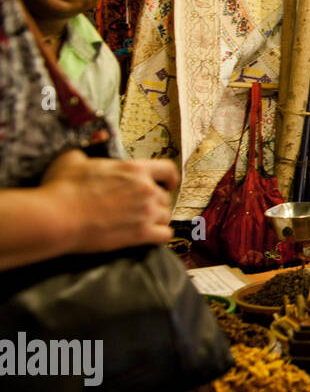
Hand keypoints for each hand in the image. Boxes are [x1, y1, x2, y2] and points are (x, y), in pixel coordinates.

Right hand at [40, 150, 177, 252]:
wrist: (58, 217)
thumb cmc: (62, 188)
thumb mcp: (71, 160)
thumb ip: (84, 155)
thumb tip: (83, 155)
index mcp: (134, 170)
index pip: (167, 169)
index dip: (169, 178)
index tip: (168, 184)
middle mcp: (146, 189)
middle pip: (165, 197)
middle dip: (155, 203)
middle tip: (141, 209)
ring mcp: (146, 212)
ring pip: (166, 216)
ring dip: (157, 220)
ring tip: (142, 223)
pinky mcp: (141, 234)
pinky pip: (165, 235)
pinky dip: (159, 236)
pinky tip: (149, 237)